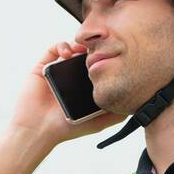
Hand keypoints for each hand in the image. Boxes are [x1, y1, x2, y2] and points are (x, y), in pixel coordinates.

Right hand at [9, 41, 125, 145]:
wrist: (39, 129)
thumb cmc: (66, 128)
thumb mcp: (98, 123)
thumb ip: (115, 114)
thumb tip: (134, 105)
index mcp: (83, 87)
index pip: (97, 67)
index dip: (104, 59)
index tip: (113, 56)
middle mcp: (71, 77)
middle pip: (85, 55)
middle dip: (93, 49)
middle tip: (101, 48)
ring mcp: (57, 70)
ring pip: (71, 48)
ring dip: (79, 44)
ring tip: (84, 49)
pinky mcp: (43, 66)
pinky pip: (54, 48)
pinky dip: (62, 45)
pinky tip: (68, 53)